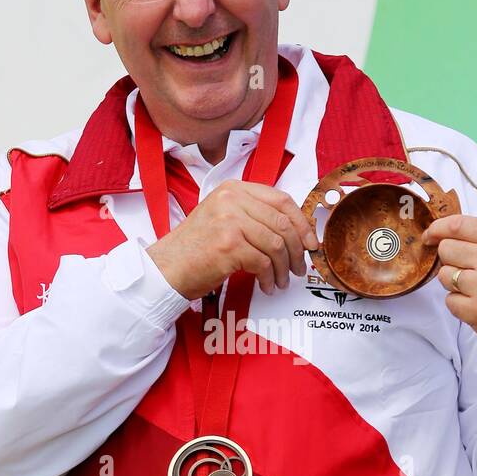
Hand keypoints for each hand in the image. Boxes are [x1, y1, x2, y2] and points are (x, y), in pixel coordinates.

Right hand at [145, 181, 318, 300]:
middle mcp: (231, 200)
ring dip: (284, 268)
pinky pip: (264, 262)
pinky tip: (266, 286)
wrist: (166, 268)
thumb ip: (253, 216)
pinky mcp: (228, 245)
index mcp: (233, 189)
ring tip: (281, 281)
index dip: (301, 222)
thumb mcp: (222, 218)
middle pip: (282, 223)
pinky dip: (269, 278)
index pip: (281, 200)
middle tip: (299, 267)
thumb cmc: (194, 249)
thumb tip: (294, 230)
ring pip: (276, 244)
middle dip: (297, 250)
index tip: (310, 241)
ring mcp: (229, 221)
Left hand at [421, 214, 476, 351]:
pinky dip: (459, 303)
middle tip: (468, 269)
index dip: (437, 229)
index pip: (458, 225)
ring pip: (444, 276)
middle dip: (450, 258)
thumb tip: (444, 233)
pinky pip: (449, 301)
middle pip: (446, 250)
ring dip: (454, 282)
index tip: (430, 236)